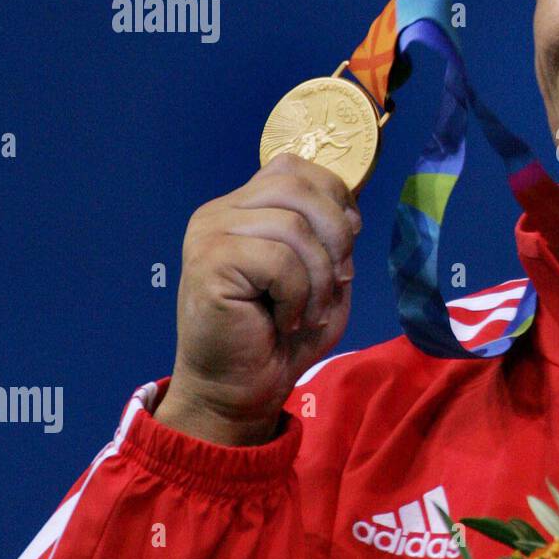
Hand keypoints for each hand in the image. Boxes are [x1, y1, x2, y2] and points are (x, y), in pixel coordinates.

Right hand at [156, 153, 360, 444]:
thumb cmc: (281, 337)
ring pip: (293, 225)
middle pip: (297, 186)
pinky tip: (285, 320)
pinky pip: (278, 260)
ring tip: (308, 311)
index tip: (349, 242)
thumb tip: (350, 211)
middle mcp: (221, 212)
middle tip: (337, 280)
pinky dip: (297, 295)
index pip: (294, 168)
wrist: (240, 390)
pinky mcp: (207, 262)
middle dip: (336, 234)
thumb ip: (331, 237)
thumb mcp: (321, 277)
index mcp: (245, 208)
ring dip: (318, 276)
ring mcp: (209, 234)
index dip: (334, 197)